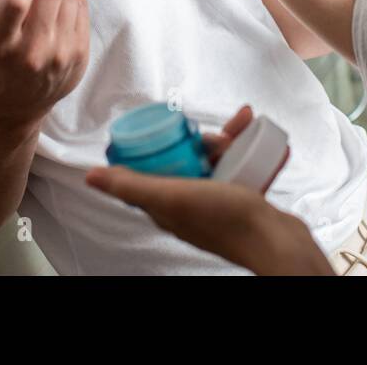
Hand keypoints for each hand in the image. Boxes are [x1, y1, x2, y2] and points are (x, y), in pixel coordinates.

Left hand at [85, 105, 333, 274]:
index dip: (159, 144)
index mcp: (168, 206)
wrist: (277, 243)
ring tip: (245, 124)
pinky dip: (252, 149)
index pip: (154, 168)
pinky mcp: (244, 202)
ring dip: (231, 138)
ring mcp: (219, 204)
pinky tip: (263, 135)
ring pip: (219, 160)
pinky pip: (244, 167)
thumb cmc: (224, 220)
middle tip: (218, 135)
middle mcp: (191, 205)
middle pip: (190, 159)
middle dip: (204, 139)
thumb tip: (89, 176)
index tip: (172, 126)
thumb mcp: (172, 196)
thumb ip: (132, 186)